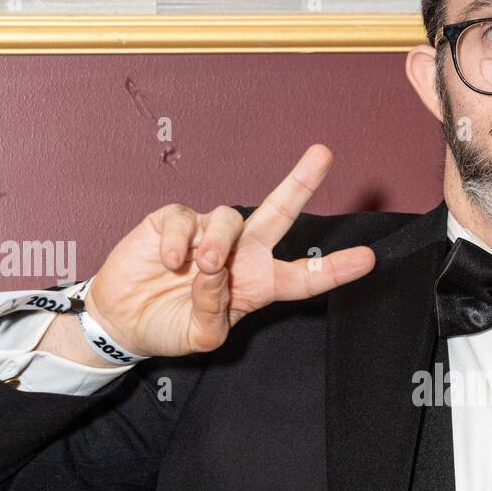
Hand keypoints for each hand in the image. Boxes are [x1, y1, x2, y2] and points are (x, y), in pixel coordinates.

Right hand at [85, 144, 374, 358]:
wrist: (123, 319)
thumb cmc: (170, 325)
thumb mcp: (201, 336)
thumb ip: (214, 314)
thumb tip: (212, 273)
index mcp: (257, 284)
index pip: (302, 276)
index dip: (334, 269)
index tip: (368, 260)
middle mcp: (240, 253)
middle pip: (278, 213)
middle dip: (300, 182)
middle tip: (323, 154)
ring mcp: (208, 233)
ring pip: (229, 219)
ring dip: (218, 245)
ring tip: (203, 267)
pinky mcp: (174, 222)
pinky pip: (186, 219)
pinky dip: (180, 241)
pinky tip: (171, 262)